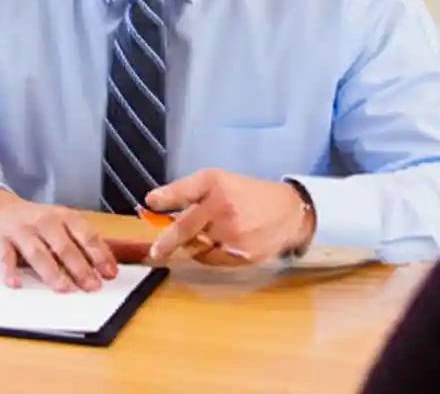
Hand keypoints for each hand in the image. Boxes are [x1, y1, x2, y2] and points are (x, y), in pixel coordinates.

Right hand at [0, 188, 149, 291]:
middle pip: (64, 246)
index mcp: (64, 217)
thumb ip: (95, 243)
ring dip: (52, 272)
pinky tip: (15, 284)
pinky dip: (9, 271)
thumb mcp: (67, 225)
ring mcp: (20, 232)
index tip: (110, 273)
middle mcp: (43, 222)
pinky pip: (4, 258)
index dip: (99, 254)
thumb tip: (136, 256)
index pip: (85, 235)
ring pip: (37, 252)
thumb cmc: (37, 223)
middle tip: (91, 287)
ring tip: (63, 288)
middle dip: (79, 267)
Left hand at [144, 169, 314, 266]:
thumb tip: (153, 203)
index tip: (151, 202)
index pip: (185, 191)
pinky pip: (213, 260)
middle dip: (166, 242)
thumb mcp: (218, 180)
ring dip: (194, 245)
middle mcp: (224, 207)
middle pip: (186, 229)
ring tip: (209, 235)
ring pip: (198, 248)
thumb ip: (187, 191)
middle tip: (156, 252)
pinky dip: (210, 254)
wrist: (288, 212)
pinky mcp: (243, 254)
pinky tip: (222, 243)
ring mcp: (234, 233)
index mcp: (216, 184)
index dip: (166, 198)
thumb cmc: (246, 194)